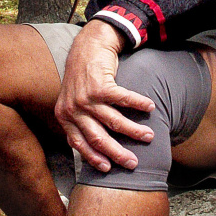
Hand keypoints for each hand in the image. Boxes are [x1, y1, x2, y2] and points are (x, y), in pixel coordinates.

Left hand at [54, 19, 154, 172]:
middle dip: (117, 153)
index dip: (94, 158)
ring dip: (134, 131)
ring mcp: (86, 97)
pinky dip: (139, 104)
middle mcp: (73, 109)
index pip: (79, 143)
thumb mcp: (71, 100)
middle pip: (98, 138)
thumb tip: (90, 148)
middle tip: (132, 163)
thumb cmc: (82, 76)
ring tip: (148, 136)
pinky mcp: (101, 85)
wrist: (87, 46)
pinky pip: (123, 99)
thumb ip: (78, 121)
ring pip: (114, 121)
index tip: (108, 169)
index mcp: (64, 116)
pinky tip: (150, 107)